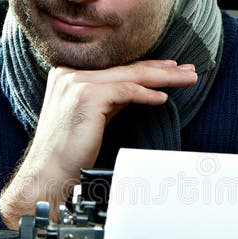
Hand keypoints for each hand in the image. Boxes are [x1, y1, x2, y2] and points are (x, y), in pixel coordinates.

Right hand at [0, 59, 196, 225]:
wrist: (49, 172)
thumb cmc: (68, 150)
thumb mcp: (93, 115)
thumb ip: (112, 98)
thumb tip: (141, 89)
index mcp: (69, 73)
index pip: (117, 66)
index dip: (148, 66)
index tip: (173, 68)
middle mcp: (70, 72)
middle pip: (126, 68)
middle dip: (162, 69)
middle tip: (189, 70)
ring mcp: (77, 81)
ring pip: (130, 76)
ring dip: (163, 78)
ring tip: (187, 79)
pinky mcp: (86, 95)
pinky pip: (125, 91)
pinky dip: (147, 95)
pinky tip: (163, 99)